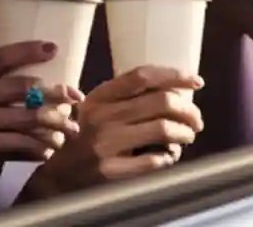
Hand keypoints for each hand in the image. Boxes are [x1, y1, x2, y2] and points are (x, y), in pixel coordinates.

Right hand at [0, 41, 83, 195]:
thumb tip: (32, 82)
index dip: (27, 50)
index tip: (53, 48)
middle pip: (22, 87)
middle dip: (54, 93)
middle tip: (75, 96)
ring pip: (27, 117)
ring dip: (54, 123)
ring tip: (70, 129)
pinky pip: (20, 143)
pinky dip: (38, 147)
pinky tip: (49, 149)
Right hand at [20, 66, 203, 199]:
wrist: (55, 177)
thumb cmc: (83, 139)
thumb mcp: (95, 110)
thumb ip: (125, 98)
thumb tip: (173, 91)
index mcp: (100, 96)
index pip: (143, 76)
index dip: (174, 75)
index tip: (196, 81)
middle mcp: (102, 116)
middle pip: (161, 101)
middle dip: (189, 110)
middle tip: (196, 120)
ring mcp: (106, 144)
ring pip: (163, 129)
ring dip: (184, 132)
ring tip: (187, 137)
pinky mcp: (111, 170)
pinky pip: (154, 160)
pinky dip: (169, 157)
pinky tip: (169, 156)